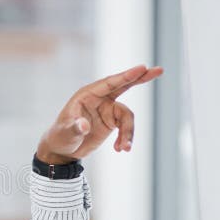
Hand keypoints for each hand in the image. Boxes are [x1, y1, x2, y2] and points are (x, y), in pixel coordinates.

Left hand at [36, 65, 163, 163]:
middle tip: (159, 70)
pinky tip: (120, 149)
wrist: (63, 150)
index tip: (141, 68)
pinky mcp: (112, 122)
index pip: (109, 83)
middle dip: (141, 78)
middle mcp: (99, 99)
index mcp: (87, 95)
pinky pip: (126, 127)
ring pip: (127, 116)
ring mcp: (107, 110)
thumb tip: (83, 125)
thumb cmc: (60, 137)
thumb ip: (75, 129)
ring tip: (124, 148)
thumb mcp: (66, 133)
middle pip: (124, 85)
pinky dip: (126, 138)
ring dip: (129, 132)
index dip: (126, 76)